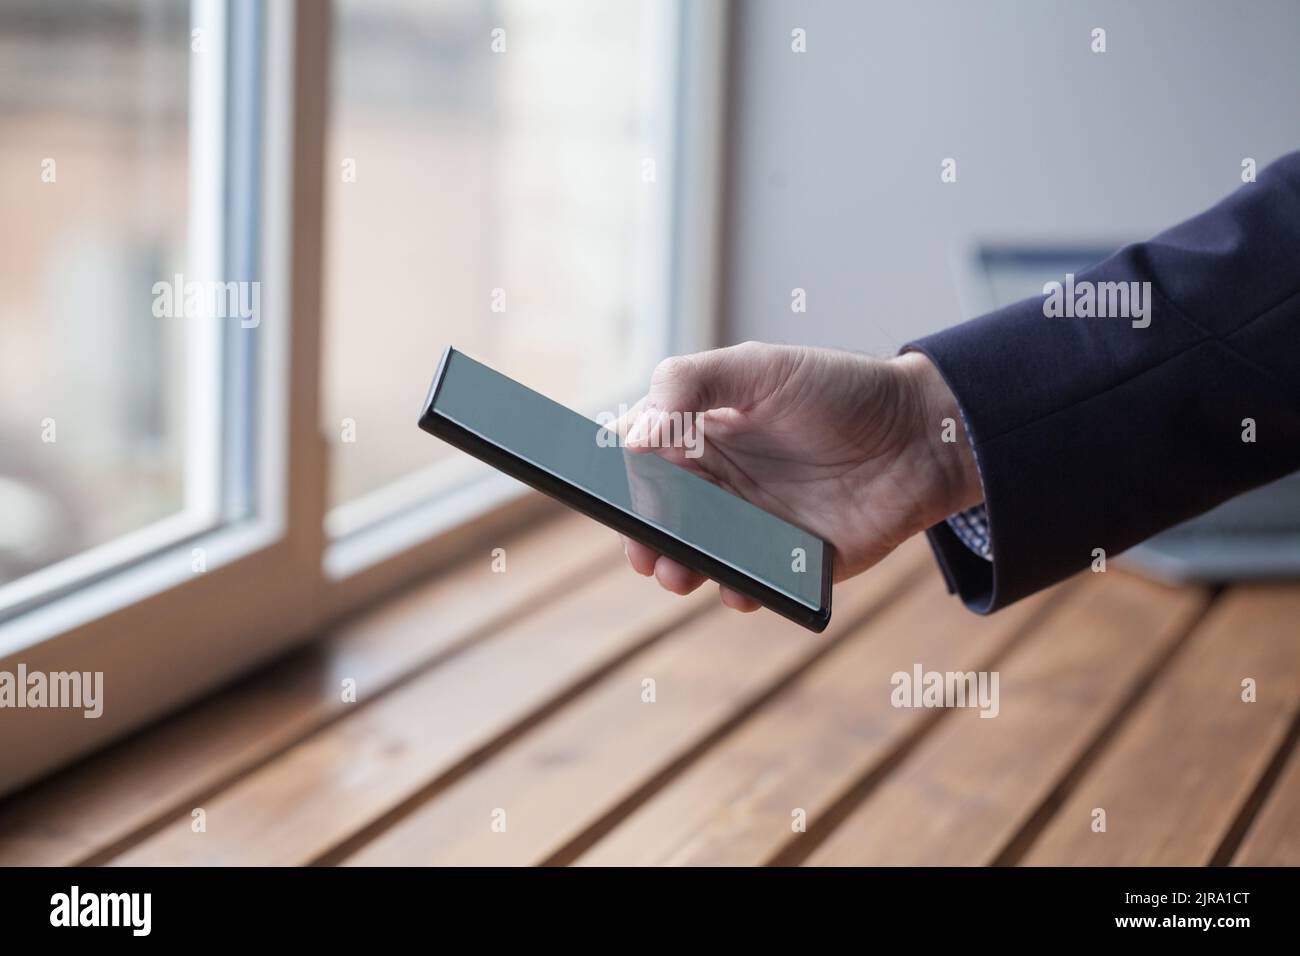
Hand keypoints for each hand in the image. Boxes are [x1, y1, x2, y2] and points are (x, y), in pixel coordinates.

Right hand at [617, 342, 981, 610]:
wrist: (924, 435)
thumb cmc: (842, 391)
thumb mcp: (763, 367)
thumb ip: (694, 382)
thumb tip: (635, 431)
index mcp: (706, 432)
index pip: (646, 457)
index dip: (624, 476)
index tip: (610, 492)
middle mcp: (722, 481)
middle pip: (663, 514)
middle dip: (644, 534)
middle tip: (643, 549)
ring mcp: (753, 524)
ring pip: (698, 554)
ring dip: (680, 567)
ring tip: (680, 573)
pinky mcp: (789, 562)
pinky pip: (752, 583)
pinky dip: (739, 590)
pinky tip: (740, 588)